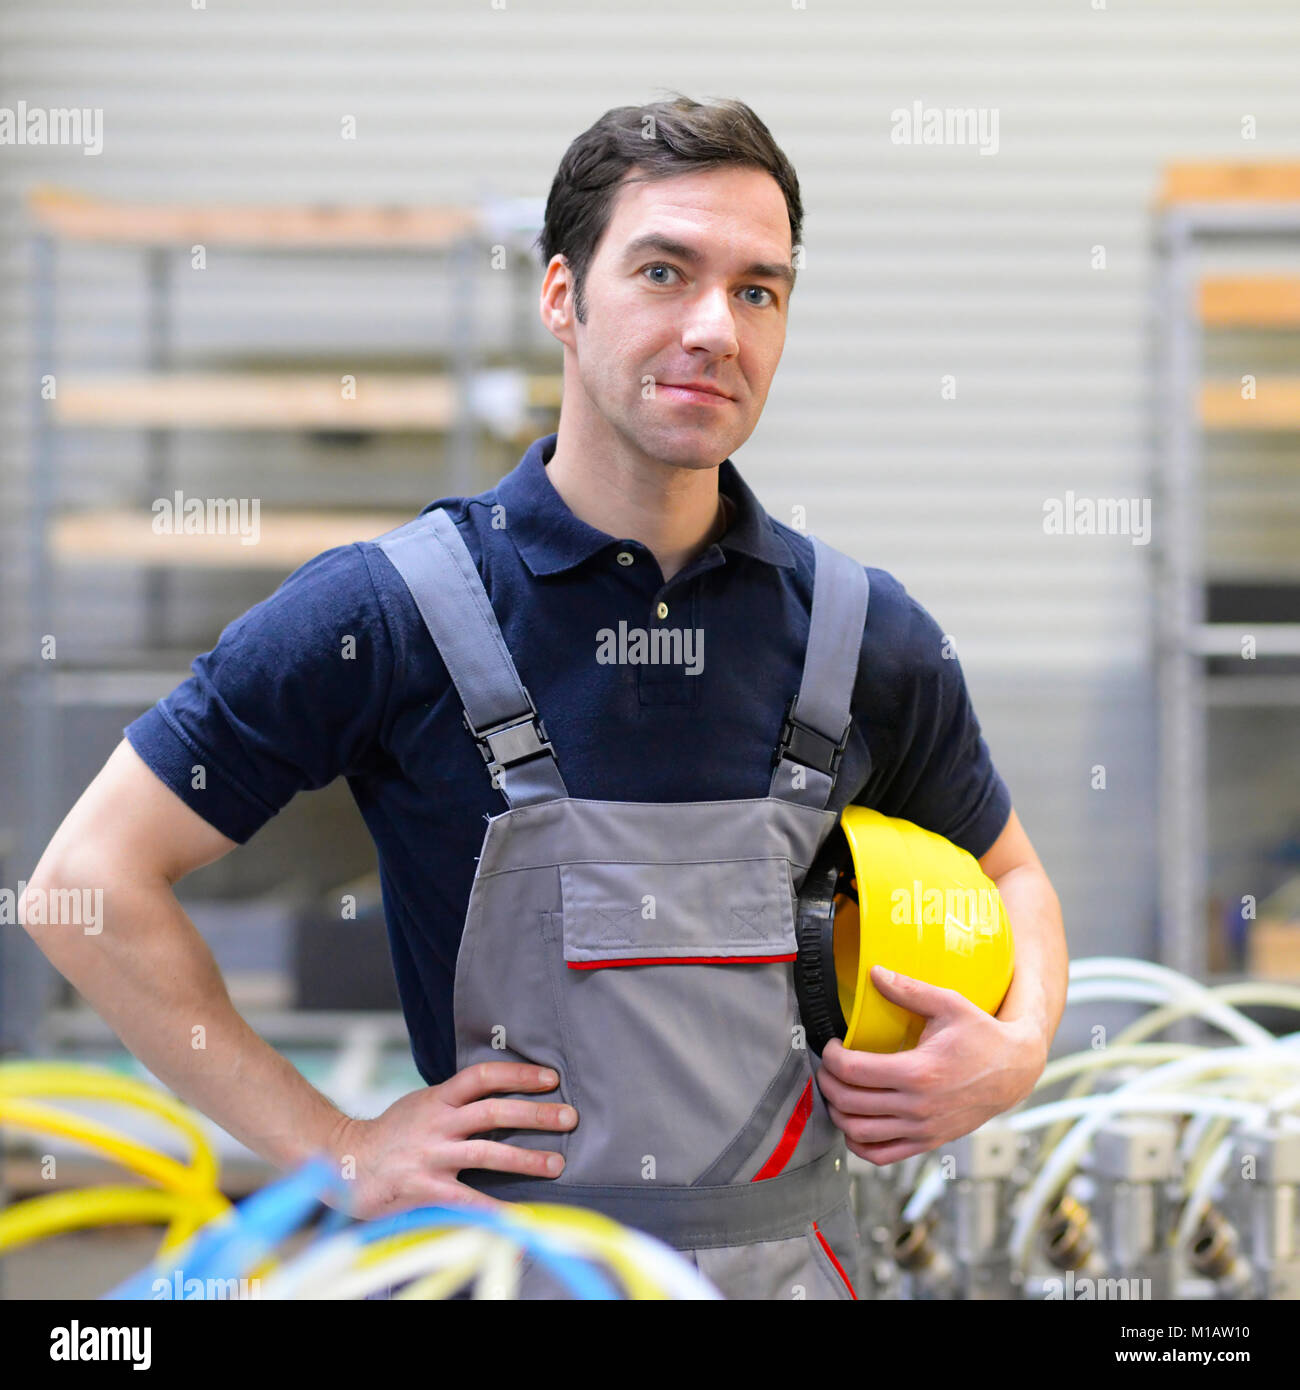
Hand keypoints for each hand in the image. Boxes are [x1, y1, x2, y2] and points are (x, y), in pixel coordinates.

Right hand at [328, 1062, 576, 1218]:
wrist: (344, 1162)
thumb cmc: (389, 1134)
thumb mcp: (421, 1104)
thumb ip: (454, 1101)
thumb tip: (496, 1093)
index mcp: (438, 1097)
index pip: (483, 1076)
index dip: (519, 1074)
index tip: (550, 1078)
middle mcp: (437, 1122)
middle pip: (494, 1111)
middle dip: (536, 1114)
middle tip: (569, 1117)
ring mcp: (431, 1155)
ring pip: (488, 1151)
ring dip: (527, 1158)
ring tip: (557, 1164)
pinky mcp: (425, 1188)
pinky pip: (468, 1199)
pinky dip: (497, 1209)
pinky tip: (521, 1217)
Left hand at [815, 964, 1045, 1165]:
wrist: (1014, 1071)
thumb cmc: (982, 1035)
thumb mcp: (949, 1004)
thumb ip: (909, 989)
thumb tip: (874, 972)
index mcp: (919, 1071)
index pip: (854, 1071)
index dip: (832, 1057)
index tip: (832, 1044)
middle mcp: (918, 1106)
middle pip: (849, 1103)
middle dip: (827, 1082)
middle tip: (828, 1065)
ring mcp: (922, 1129)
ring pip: (859, 1132)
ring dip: (837, 1112)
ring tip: (836, 1090)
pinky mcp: (928, 1141)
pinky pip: (881, 1155)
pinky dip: (858, 1143)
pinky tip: (853, 1122)